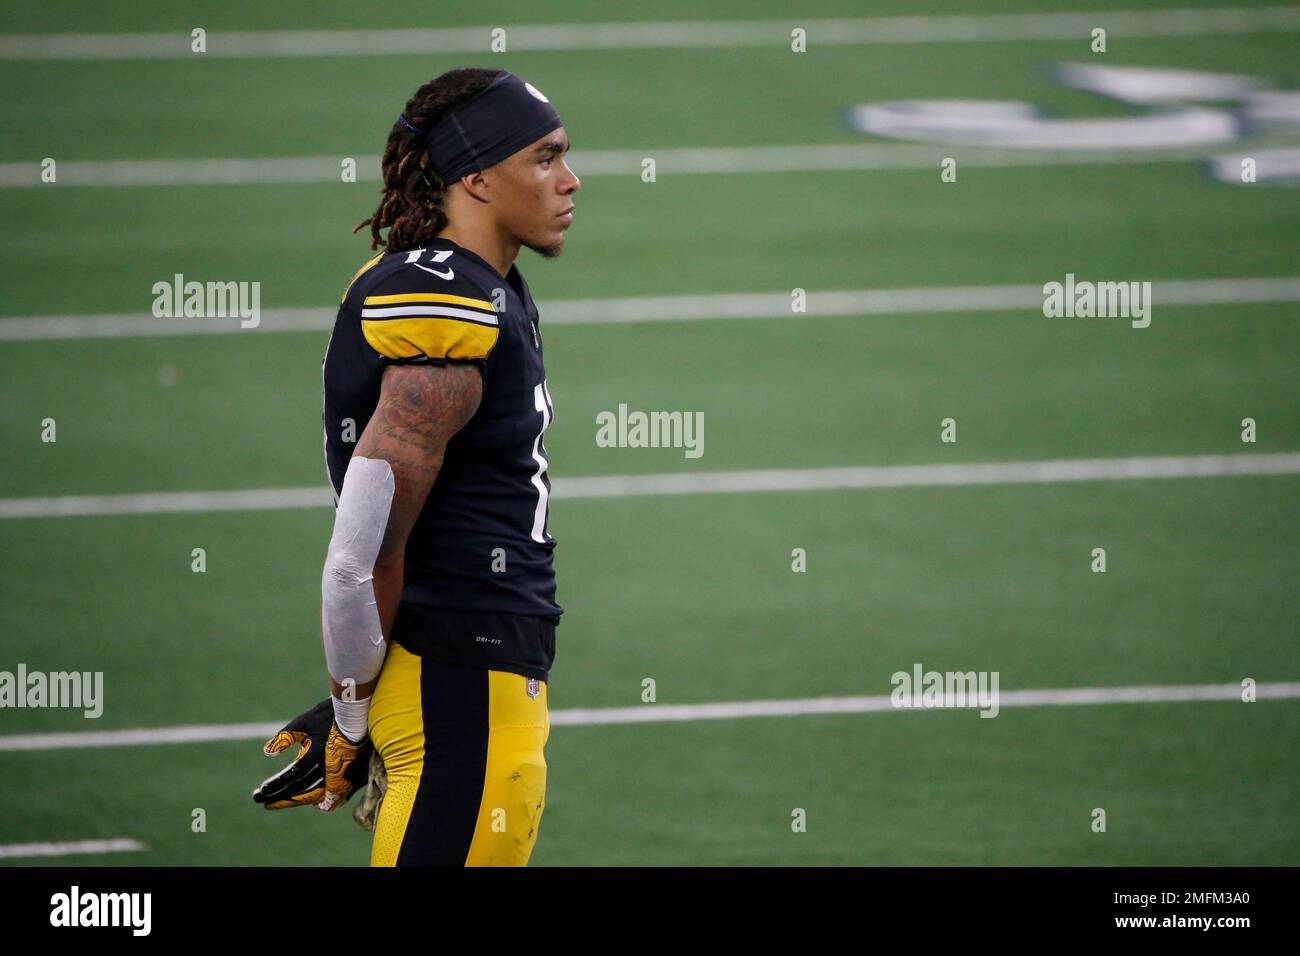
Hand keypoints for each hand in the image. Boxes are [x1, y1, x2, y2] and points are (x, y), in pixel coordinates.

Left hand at [253, 698, 371, 810]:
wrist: (361, 712)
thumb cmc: (330, 714)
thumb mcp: (305, 721)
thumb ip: (286, 736)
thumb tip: (267, 752)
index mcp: (318, 751)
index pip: (294, 774)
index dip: (277, 784)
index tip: (261, 791)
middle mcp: (330, 765)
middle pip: (303, 789)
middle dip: (282, 798)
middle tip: (264, 802)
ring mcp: (342, 772)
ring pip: (317, 794)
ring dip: (297, 799)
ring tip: (280, 801)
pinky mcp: (351, 774)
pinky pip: (333, 794)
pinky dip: (319, 798)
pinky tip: (310, 800)